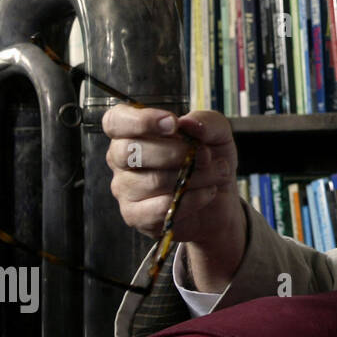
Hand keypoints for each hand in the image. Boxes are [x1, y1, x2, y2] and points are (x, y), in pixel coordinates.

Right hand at [102, 105, 243, 247]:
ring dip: (193, 176)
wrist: (220, 201)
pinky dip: (191, 199)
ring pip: (152, 181)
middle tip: (206, 155)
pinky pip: (159, 207)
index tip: (173, 124)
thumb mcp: (218, 134)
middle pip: (131, 151)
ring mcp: (125, 188)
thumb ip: (207, 122)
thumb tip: (188, 123)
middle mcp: (121, 159)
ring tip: (216, 174)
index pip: (116, 121)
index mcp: (134, 131)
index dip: (141, 120)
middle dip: (176, 152)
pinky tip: (208, 192)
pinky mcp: (135, 215)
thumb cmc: (210, 160)